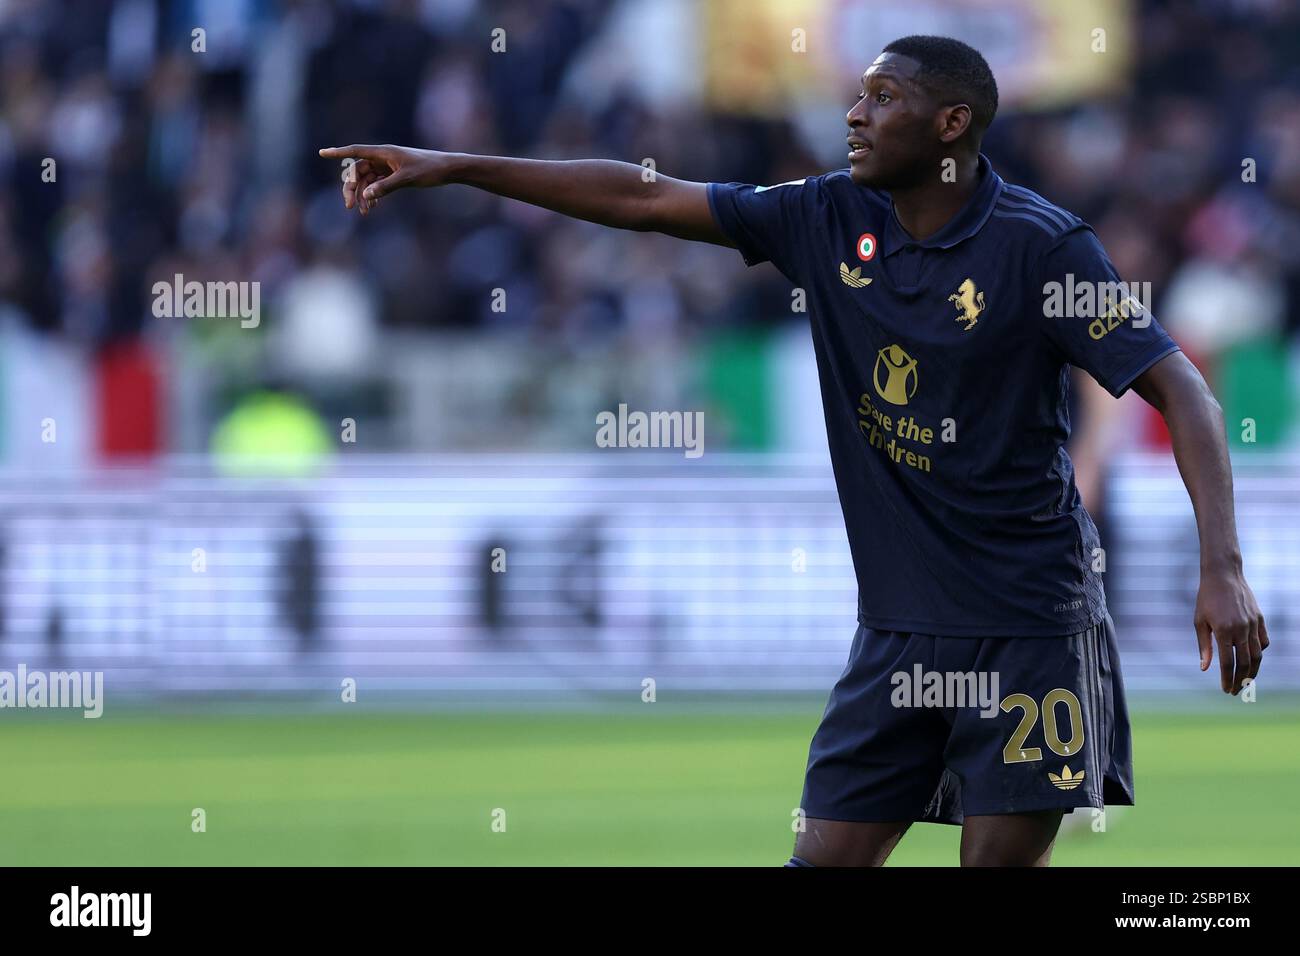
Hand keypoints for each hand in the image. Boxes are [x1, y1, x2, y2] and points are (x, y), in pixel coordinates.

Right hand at [317, 144, 452, 214]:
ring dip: (363, 196)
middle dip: (352, 188)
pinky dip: (373, 195)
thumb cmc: (429, 170)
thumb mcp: (407, 179)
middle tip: (349, 206)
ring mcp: (388, 166)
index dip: (338, 153)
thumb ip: (385, 187)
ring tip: (365, 213)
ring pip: (367, 180)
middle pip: (358, 171)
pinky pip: (377, 184)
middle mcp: (383, 157)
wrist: (447, 170)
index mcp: (384, 152)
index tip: (322, 153)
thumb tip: (366, 196)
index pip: (356, 151)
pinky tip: (373, 207)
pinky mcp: (394, 174)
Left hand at [1194, 567, 1267, 693]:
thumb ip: (1203, 646)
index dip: (1227, 679)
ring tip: (1246, 681)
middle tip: (1236, 691)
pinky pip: (1264, 641)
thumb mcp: (1199, 621)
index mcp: (1224, 631)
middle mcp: (1241, 629)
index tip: (1226, 691)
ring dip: (1253, 671)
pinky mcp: (1260, 619)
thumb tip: (1204, 668)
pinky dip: (1259, 652)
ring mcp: (1253, 624)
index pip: (1228, 663)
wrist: (1223, 575)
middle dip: (1241, 680)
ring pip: (1258, 655)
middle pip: (1246, 663)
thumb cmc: (1206, 598)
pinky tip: (1252, 659)